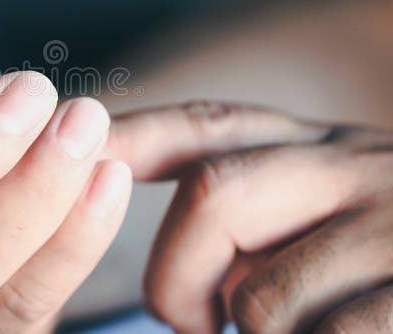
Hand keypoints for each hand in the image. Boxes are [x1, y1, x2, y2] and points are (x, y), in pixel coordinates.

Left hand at [106, 101, 392, 332]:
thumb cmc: (387, 268)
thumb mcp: (337, 219)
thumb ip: (264, 219)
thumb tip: (192, 273)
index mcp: (326, 148)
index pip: (209, 126)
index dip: (133, 137)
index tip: (77, 146)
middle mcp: (358, 167)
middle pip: (212, 193)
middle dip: (173, 276)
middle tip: (191, 324)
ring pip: (259, 296)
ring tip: (302, 331)